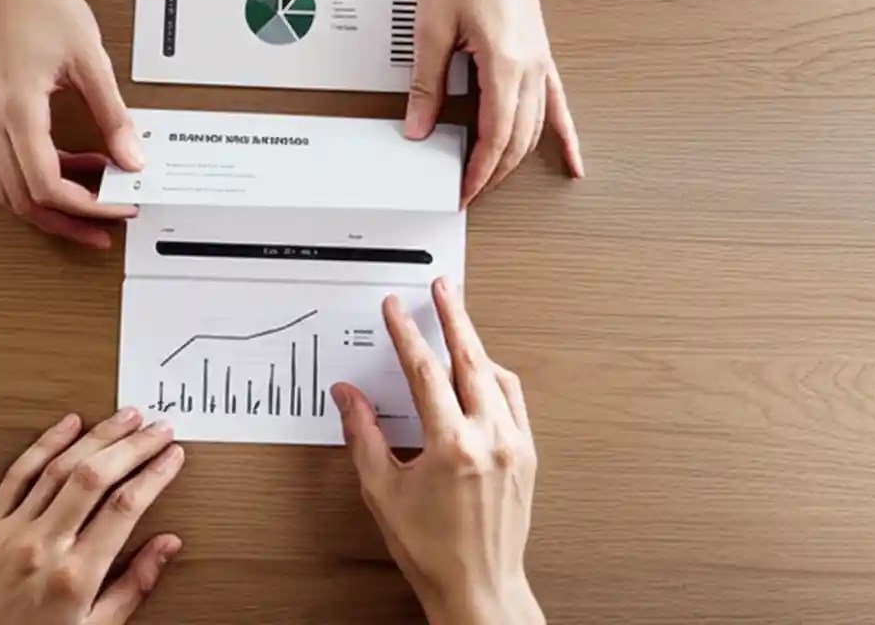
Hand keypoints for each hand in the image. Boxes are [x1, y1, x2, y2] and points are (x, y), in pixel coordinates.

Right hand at [0, 0, 139, 247]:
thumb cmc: (41, 4)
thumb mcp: (91, 59)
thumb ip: (114, 114)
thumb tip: (132, 157)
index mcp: (17, 109)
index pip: (47, 184)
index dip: (88, 205)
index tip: (120, 204)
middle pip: (23, 199)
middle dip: (68, 221)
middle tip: (106, 229)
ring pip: (11, 190)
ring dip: (52, 205)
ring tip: (96, 203)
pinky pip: (9, 166)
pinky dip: (40, 179)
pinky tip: (78, 169)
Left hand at [0, 411, 184, 624]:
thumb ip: (134, 586)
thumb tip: (168, 545)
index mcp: (75, 577)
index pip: (126, 507)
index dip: (155, 474)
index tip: (173, 456)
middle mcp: (42, 548)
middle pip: (96, 477)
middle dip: (133, 446)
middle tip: (158, 427)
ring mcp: (9, 534)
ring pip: (59, 468)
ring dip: (97, 437)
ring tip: (125, 418)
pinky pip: (17, 476)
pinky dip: (44, 445)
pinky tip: (67, 425)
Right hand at [332, 278, 543, 624]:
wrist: (478, 585)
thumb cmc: (430, 548)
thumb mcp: (382, 491)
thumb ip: (363, 435)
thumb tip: (347, 396)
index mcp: (452, 446)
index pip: (426, 371)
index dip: (407, 333)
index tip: (396, 310)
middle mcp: (490, 439)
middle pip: (470, 359)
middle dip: (454, 317)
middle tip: (443, 289)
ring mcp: (515, 445)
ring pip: (497, 376)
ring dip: (476, 346)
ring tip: (459, 324)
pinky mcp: (528, 455)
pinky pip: (515, 400)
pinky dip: (496, 377)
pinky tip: (483, 369)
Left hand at [407, 0, 582, 205]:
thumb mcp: (432, 25)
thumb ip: (427, 83)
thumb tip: (419, 124)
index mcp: (505, 62)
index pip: (495, 136)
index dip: (479, 171)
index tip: (464, 190)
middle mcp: (529, 65)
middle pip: (517, 138)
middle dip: (494, 172)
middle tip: (470, 192)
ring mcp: (539, 59)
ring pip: (534, 126)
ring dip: (516, 159)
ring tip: (495, 180)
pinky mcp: (538, 50)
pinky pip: (556, 102)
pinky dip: (564, 135)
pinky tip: (572, 159)